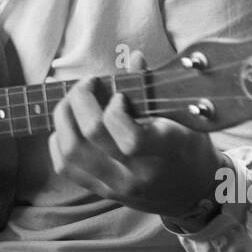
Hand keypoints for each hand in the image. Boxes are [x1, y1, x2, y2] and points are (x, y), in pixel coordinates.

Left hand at [49, 51, 226, 228]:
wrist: (193, 193)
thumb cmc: (188, 148)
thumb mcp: (182, 118)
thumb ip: (153, 90)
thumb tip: (134, 58)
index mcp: (163, 151)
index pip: (130, 139)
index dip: (115, 110)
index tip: (120, 96)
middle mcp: (136, 173)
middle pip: (91, 137)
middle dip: (80, 100)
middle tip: (87, 85)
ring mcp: (116, 186)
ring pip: (70, 153)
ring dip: (63, 119)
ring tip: (72, 102)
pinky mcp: (102, 191)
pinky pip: (65, 168)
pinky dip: (58, 142)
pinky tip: (68, 126)